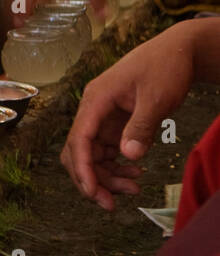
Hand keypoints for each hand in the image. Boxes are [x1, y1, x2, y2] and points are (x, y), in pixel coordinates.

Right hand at [60, 22, 199, 210]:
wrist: (178, 51)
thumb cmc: (165, 67)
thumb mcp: (156, 98)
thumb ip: (141, 127)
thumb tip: (127, 156)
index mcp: (96, 100)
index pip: (79, 139)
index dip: (82, 169)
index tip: (93, 194)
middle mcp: (93, 109)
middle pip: (78, 150)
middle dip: (91, 179)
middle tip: (111, 205)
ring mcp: (103, 116)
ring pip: (92, 154)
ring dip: (107, 175)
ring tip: (134, 189)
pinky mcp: (116, 122)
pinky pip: (107, 150)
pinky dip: (117, 165)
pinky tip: (136, 171)